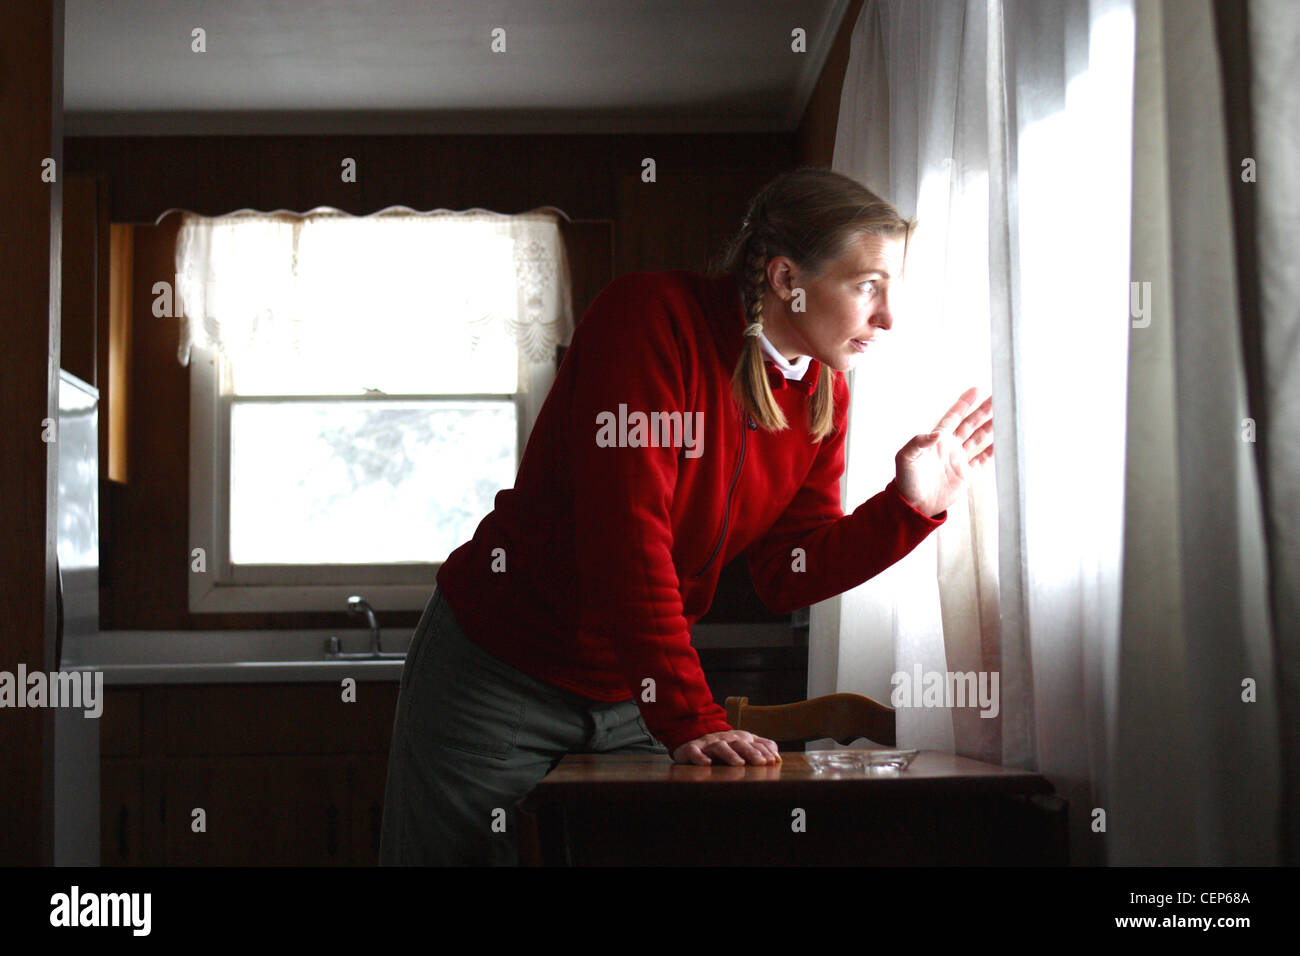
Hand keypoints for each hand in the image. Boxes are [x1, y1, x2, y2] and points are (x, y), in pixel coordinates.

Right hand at [671, 730, 781, 765]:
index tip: (773, 761)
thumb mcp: (743, 744)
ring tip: (738, 764)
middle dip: (751, 752)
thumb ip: (761, 747)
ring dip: (729, 755)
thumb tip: (777, 757)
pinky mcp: (691, 749)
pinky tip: (706, 764)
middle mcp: (725, 739)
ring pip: (719, 747)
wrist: (692, 739)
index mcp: (738, 738)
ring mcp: (708, 743)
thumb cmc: (723, 746)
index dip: (763, 752)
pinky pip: (694, 752)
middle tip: (761, 763)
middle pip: (739, 743)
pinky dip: (700, 757)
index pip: (753, 743)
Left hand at [895, 386, 993, 517]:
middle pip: (970, 424)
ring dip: (991, 427)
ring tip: (1005, 415)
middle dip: (984, 411)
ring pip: (979, 438)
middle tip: (998, 397)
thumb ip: (918, 443)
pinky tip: (1003, 442)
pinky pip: (983, 459)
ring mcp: (959, 459)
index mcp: (937, 440)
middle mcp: (950, 446)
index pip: (953, 416)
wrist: (914, 505)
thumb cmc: (906, 480)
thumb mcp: (906, 458)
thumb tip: (936, 434)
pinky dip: (993, 451)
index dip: (964, 403)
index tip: (976, 390)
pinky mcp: (966, 474)